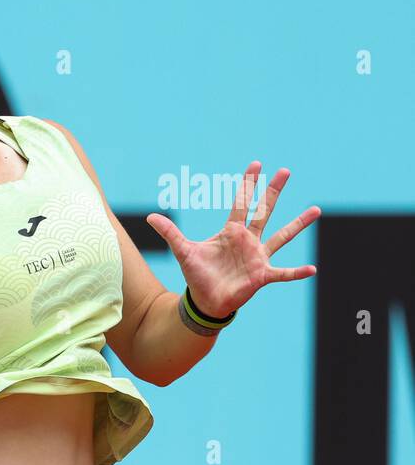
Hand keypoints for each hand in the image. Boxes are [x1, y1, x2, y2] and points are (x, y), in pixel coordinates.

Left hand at [146, 160, 320, 316]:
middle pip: (263, 210)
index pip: (241, 202)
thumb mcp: (183, 251)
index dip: (247, 184)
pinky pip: (283, 273)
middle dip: (273, 191)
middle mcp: (248, 240)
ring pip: (281, 237)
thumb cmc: (198, 274)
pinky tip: (312, 269)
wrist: (206, 300)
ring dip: (298, 224)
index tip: (256, 164)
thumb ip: (170, 233)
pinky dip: (296, 272)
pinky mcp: (262, 275)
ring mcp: (258, 257)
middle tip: (285, 170)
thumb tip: (150, 217)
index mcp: (231, 232)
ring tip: (316, 209)